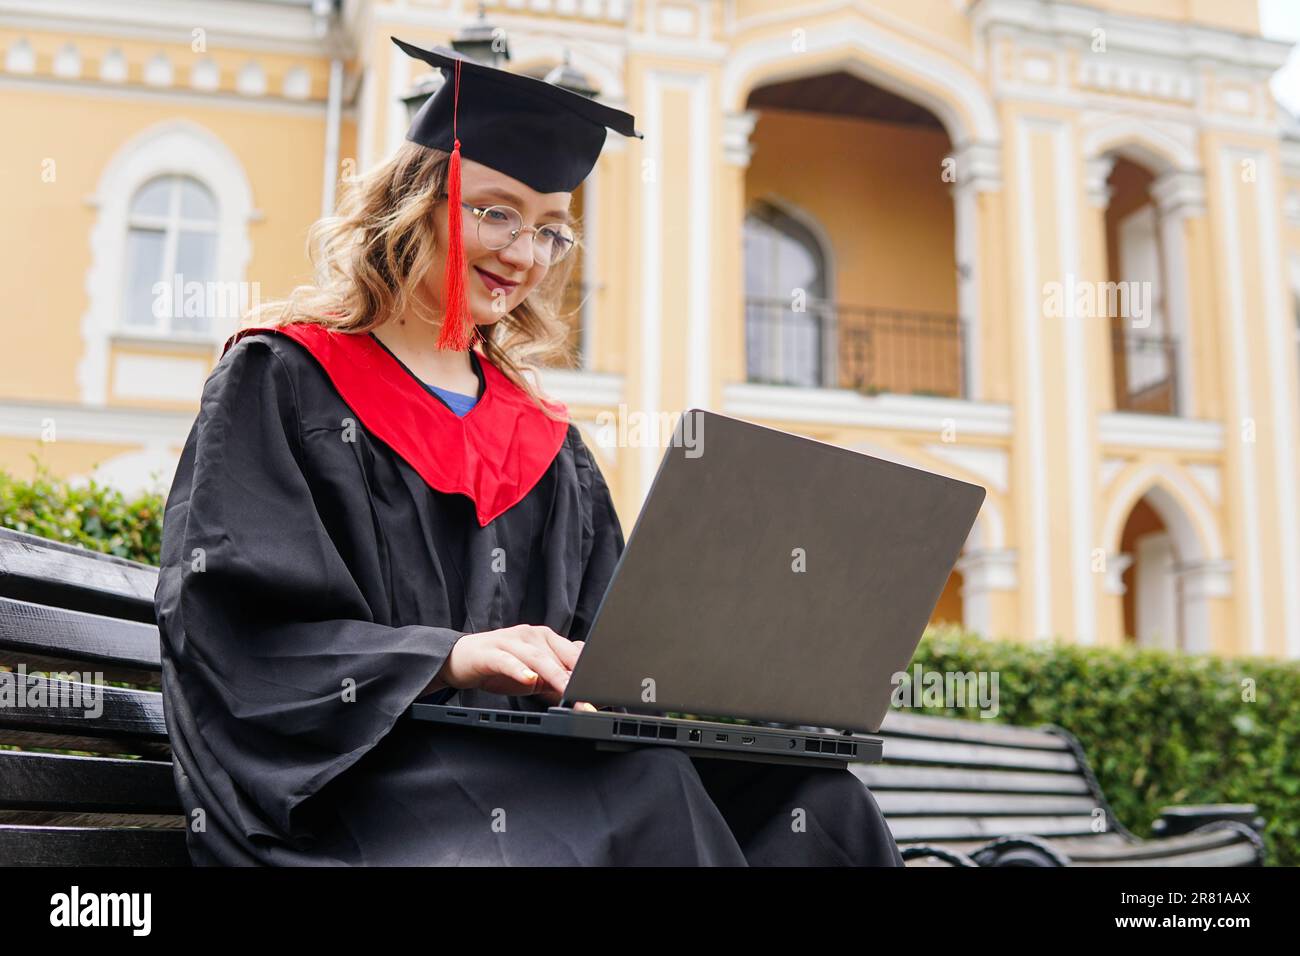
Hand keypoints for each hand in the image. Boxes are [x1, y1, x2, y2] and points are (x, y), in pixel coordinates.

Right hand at [423, 625, 597, 711]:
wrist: (460, 659)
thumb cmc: (499, 666)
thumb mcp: (533, 677)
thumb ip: (556, 682)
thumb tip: (582, 698)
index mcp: (546, 639)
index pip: (573, 655)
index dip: (587, 675)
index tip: (599, 695)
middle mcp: (532, 635)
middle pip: (560, 656)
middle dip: (576, 678)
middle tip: (588, 699)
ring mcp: (512, 641)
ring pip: (538, 657)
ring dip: (554, 675)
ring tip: (567, 690)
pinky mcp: (492, 651)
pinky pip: (508, 660)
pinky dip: (520, 670)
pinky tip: (529, 679)